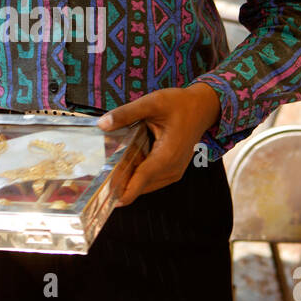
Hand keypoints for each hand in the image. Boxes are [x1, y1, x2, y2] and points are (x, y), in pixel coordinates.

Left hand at [97, 85, 220, 206]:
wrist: (203, 108)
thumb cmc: (180, 104)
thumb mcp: (152, 103)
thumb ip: (127, 113)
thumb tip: (102, 124)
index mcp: (168, 155)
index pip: (141, 179)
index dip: (122, 190)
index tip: (105, 198)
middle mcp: (172, 169)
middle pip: (140, 186)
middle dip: (120, 184)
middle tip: (97, 180)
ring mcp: (174, 173)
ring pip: (145, 185)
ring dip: (128, 181)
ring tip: (107, 172)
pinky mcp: (172, 172)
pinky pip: (150, 180)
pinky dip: (137, 176)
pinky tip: (124, 165)